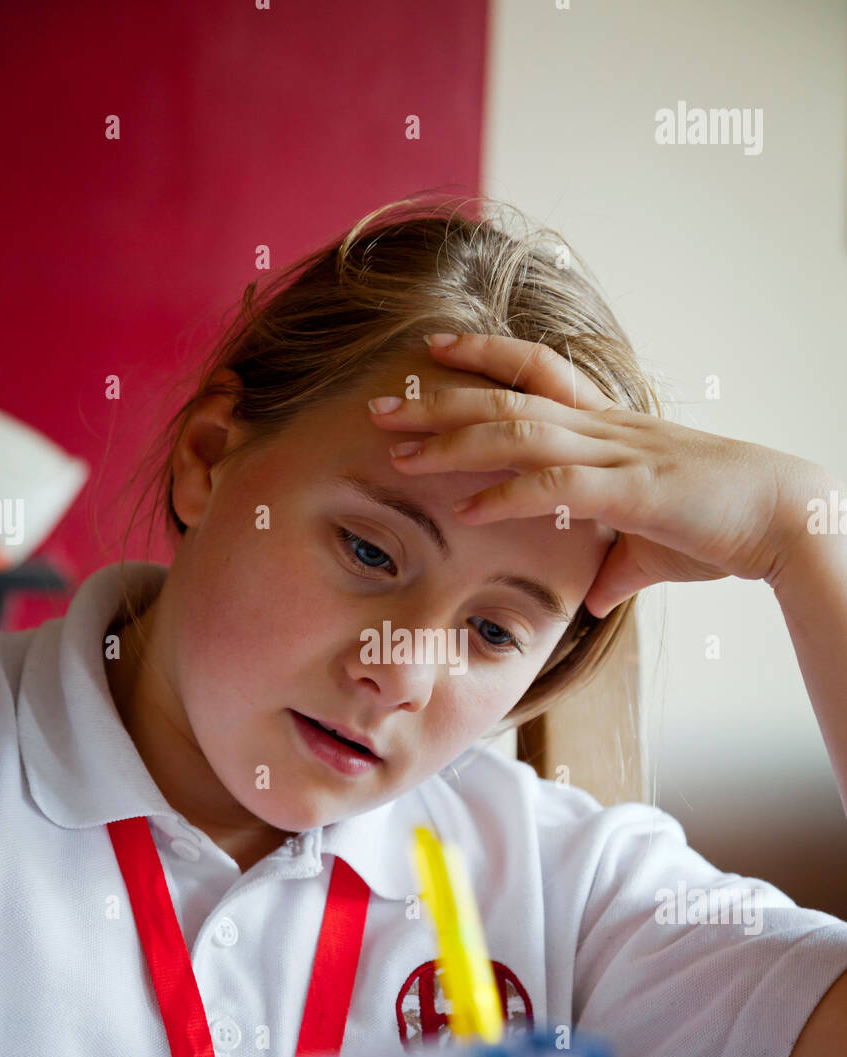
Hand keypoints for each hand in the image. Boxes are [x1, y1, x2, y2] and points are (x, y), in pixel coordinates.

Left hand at [368, 332, 824, 616]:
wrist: (786, 519)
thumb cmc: (723, 527)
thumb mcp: (654, 546)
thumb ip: (618, 562)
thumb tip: (596, 596)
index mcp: (608, 427)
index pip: (536, 372)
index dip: (483, 357)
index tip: (433, 350)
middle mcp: (605, 428)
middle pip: (508, 398)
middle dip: (440, 400)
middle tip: (380, 406)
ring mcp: (617, 454)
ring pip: (522, 431)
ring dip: (456, 441)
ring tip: (401, 451)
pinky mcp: (633, 492)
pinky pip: (559, 486)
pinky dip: (510, 493)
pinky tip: (469, 507)